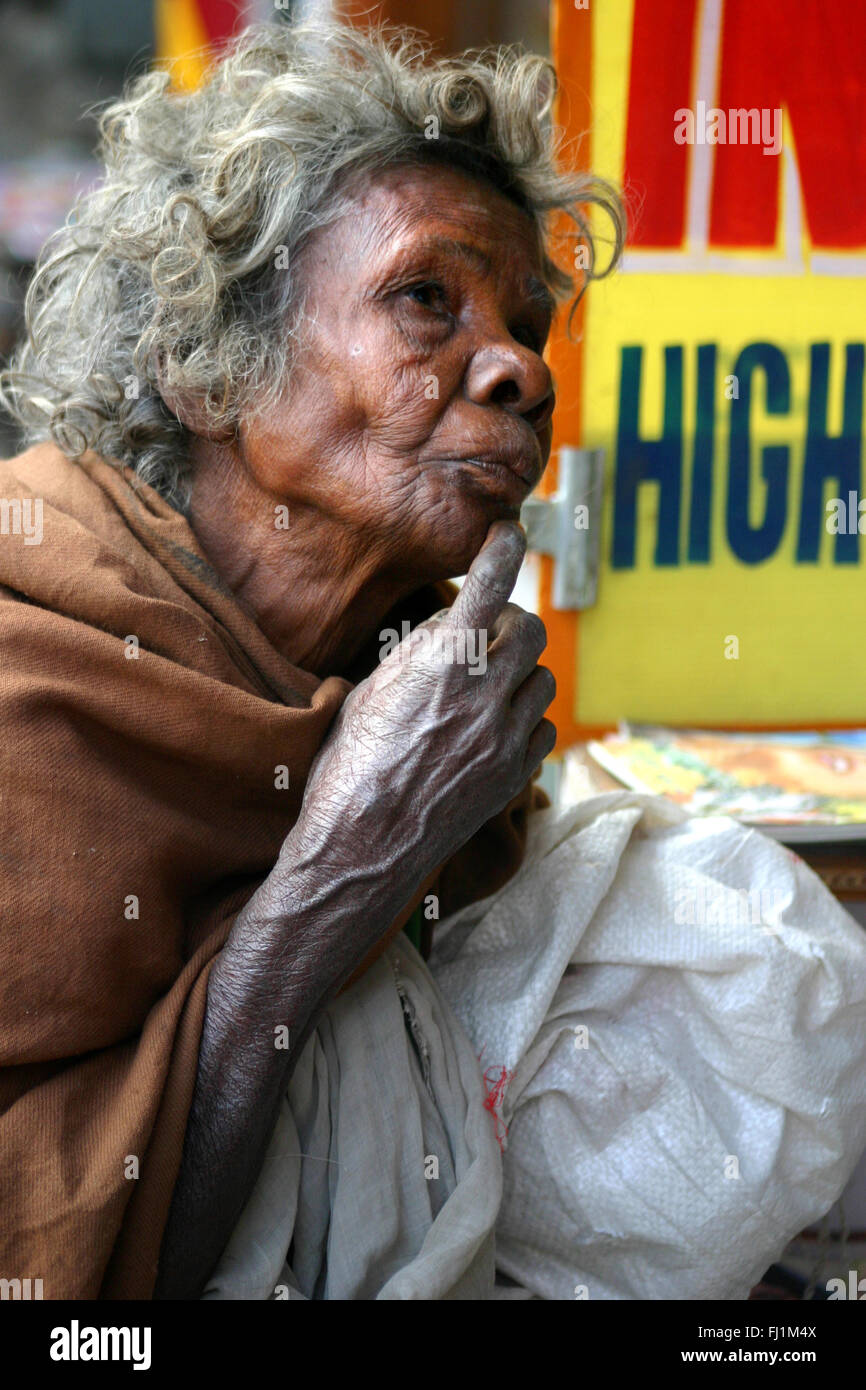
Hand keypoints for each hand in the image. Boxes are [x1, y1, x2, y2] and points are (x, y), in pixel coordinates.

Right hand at [289, 520, 555, 895]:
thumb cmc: (348, 769)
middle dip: (509, 625)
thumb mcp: (369, 693)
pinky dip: (525, 720)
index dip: (504, 550)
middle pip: (530, 630)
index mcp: (441, 664)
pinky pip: (543, 727)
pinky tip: (492, 732)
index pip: (488, 585)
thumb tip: (448, 630)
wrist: (361, 849)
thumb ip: (417, 655)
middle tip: (484, 638)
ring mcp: (505, 738)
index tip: (511, 533)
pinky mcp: (514, 774)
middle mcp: (483, 695)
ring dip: (520, 675)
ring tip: (485, 692)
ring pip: (543, 679)